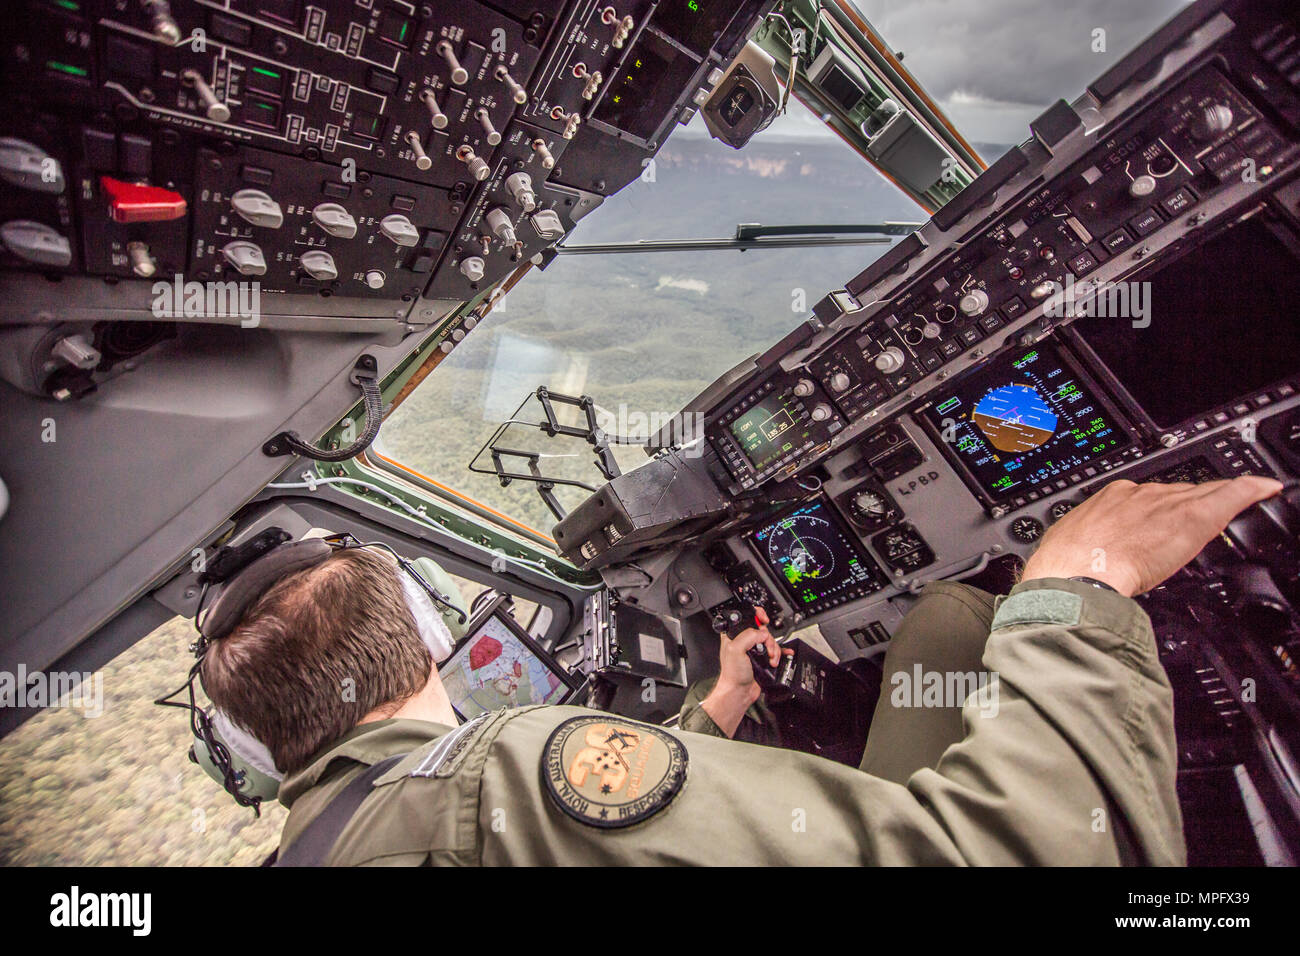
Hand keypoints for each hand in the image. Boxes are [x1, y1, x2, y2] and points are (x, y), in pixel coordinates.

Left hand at [701, 606, 791, 736]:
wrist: (740, 692)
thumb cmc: (732, 674)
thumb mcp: (736, 649)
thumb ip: (749, 636)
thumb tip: (763, 634)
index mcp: (734, 635)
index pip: (747, 618)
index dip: (757, 616)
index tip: (763, 621)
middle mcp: (744, 641)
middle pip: (763, 630)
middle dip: (769, 639)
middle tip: (766, 648)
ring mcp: (754, 650)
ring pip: (771, 641)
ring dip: (774, 649)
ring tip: (770, 659)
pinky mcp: (762, 659)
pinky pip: (775, 651)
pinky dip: (780, 653)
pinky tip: (781, 655)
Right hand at [1021, 475, 1283, 596]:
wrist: (1075, 575)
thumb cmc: (1065, 567)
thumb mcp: (1066, 549)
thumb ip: (1080, 547)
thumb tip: (1071, 561)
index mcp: (1109, 498)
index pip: (1144, 498)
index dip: (1159, 511)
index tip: (1164, 522)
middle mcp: (1139, 495)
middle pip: (1176, 494)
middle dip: (1189, 505)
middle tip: (1201, 519)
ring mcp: (1167, 504)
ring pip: (1201, 494)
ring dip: (1219, 498)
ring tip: (1239, 497)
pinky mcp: (1193, 515)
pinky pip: (1231, 496)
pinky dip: (1250, 491)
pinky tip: (1265, 489)